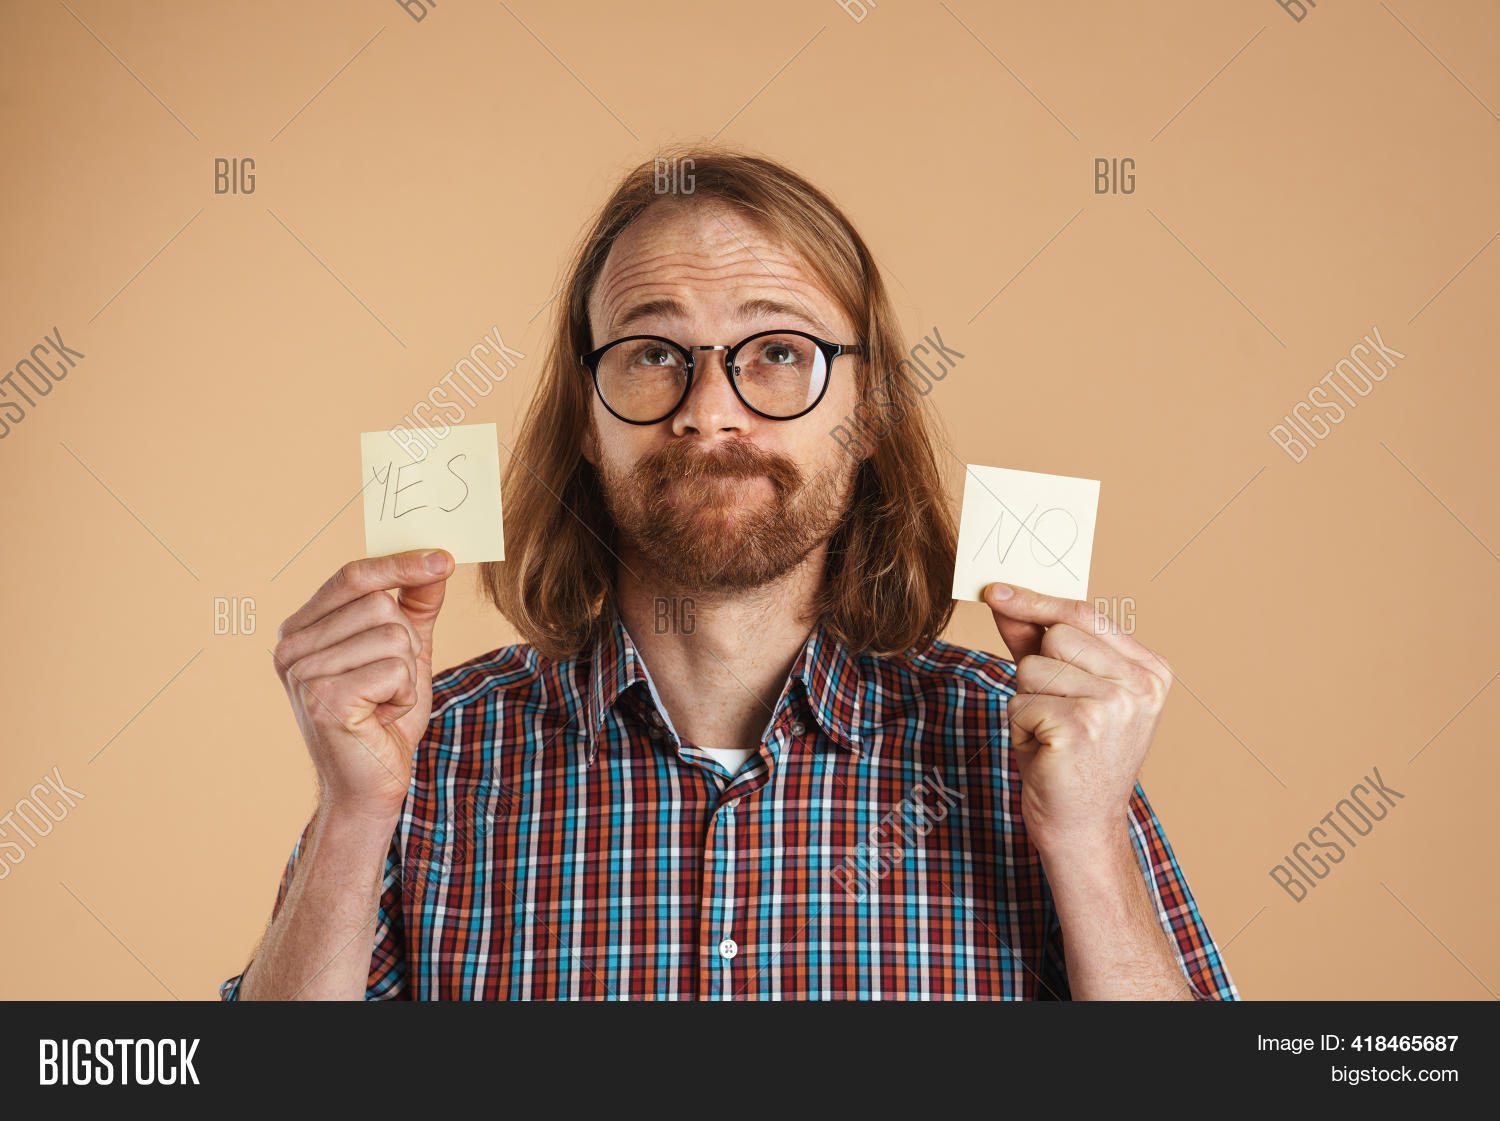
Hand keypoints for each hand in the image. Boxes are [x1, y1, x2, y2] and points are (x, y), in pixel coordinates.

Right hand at [272, 549, 453, 821]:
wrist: (370, 786)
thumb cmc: (384, 717)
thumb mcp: (405, 652)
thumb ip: (416, 606)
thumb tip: (435, 561)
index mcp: (302, 629)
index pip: (353, 577)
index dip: (399, 564)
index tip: (444, 559)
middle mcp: (291, 646)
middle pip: (380, 604)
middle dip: (405, 643)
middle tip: (388, 683)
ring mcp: (302, 672)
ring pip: (391, 635)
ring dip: (405, 674)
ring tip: (382, 703)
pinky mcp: (323, 698)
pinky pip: (394, 669)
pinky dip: (402, 696)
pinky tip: (381, 718)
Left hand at [985, 582, 1172, 852]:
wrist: (1081, 826)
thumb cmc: (1070, 757)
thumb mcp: (1059, 690)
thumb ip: (1035, 641)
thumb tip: (1003, 596)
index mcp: (1149, 669)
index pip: (1085, 614)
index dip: (1037, 602)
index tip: (996, 590)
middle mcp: (1141, 684)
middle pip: (1055, 636)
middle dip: (1036, 670)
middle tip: (1054, 713)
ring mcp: (1114, 706)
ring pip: (1033, 667)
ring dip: (1027, 702)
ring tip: (1050, 735)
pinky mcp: (1080, 726)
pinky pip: (1021, 701)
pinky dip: (1020, 726)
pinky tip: (1046, 751)